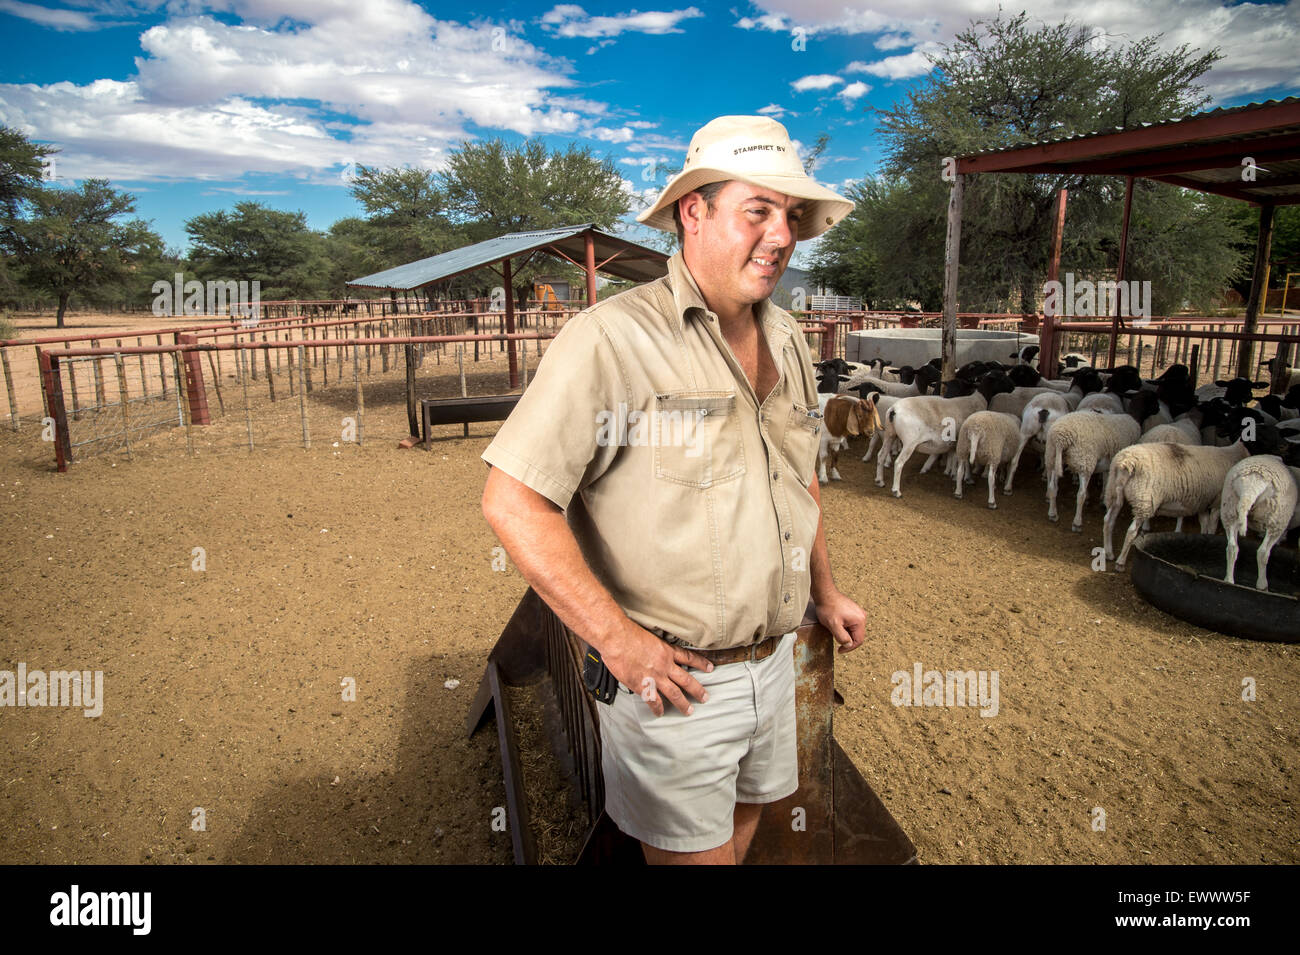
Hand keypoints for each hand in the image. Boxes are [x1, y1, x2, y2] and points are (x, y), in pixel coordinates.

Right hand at [598, 621, 714, 716]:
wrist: (617, 638)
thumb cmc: (627, 633)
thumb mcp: (648, 636)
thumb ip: (653, 646)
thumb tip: (650, 651)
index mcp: (666, 650)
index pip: (689, 658)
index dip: (701, 663)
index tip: (710, 668)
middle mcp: (664, 665)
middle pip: (686, 680)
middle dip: (697, 690)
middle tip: (705, 697)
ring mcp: (655, 677)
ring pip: (674, 693)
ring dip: (683, 704)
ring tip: (689, 711)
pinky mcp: (643, 686)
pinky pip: (654, 701)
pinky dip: (658, 709)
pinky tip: (660, 713)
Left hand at [816, 588, 866, 653]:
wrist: (824, 593)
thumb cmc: (828, 607)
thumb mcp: (833, 625)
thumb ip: (842, 637)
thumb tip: (848, 645)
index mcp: (859, 620)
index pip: (858, 641)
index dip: (849, 648)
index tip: (839, 650)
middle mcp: (862, 616)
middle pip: (857, 635)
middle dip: (846, 639)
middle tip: (835, 638)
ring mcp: (858, 613)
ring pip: (853, 630)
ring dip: (845, 633)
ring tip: (834, 630)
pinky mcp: (853, 611)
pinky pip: (851, 624)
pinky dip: (844, 627)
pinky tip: (836, 624)